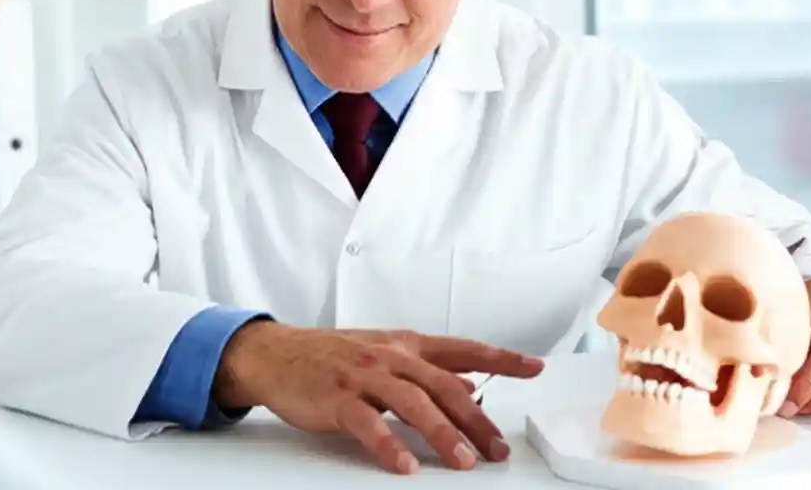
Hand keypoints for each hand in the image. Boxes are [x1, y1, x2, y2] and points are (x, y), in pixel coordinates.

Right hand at [212, 322, 543, 474]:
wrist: (275, 353)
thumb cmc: (330, 356)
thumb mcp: (384, 354)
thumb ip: (427, 370)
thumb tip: (472, 387)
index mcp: (404, 345)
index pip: (462, 349)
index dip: (501, 357)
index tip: (535, 366)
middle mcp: (389, 357)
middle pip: (443, 386)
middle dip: (476, 419)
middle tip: (497, 449)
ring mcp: (363, 376)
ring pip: (412, 404)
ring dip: (441, 434)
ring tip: (462, 461)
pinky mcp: (336, 398)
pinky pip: (368, 423)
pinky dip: (388, 445)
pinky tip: (403, 465)